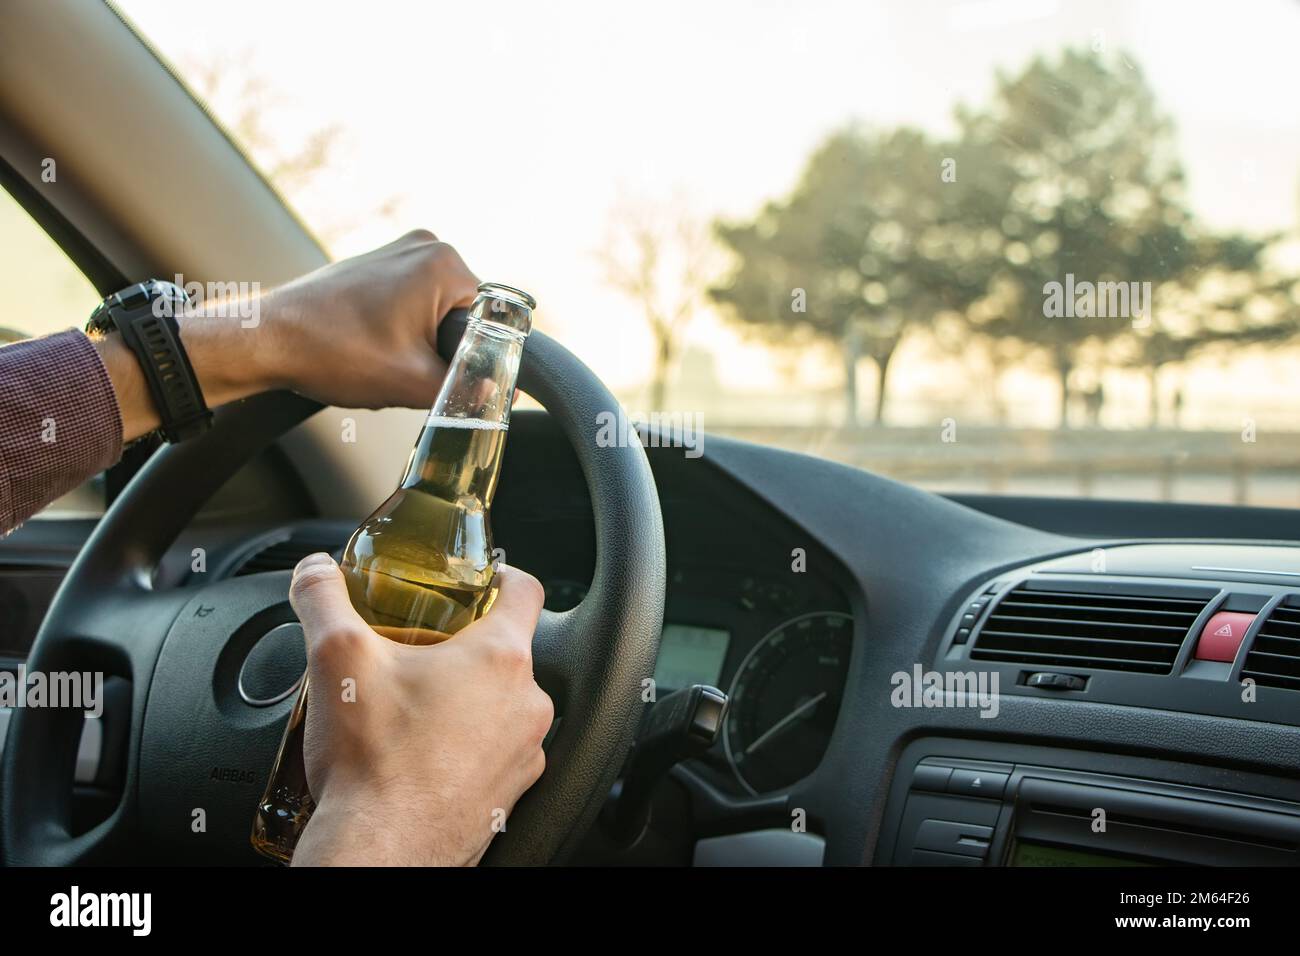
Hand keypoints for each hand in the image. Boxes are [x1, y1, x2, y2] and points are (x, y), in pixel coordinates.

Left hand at [260, 230, 479, 408]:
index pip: (495, 320)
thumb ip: (467, 392)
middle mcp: (426, 246)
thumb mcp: (413, 382)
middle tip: (410, 371)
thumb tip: (501, 397)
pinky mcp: (378, 263)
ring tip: (386, 359)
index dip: (481, 358)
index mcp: (444, 264)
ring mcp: (399, 250)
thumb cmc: (334, 352)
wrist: (267, 338)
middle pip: (467, 315)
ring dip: (423, 343)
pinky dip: (403, 330)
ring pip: (439, 313)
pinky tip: (374, 348)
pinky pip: (413, 303)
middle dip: (446, 350)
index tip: (452, 378)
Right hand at [285, 553, 553, 866]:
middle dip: (464, 646)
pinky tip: (422, 754)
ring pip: (503, 705)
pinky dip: (466, 747)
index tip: (480, 580)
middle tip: (419, 651)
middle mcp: (526, 704)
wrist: (382, 853)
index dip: (501, 575)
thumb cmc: (374, 764)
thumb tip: (314, 572)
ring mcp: (524, 753)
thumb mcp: (336, 658)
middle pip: (507, 651)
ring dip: (466, 700)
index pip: (526, 590)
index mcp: (500, 659)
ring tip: (413, 708)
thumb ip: (324, 600)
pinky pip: (496, 753)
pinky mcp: (509, 794)